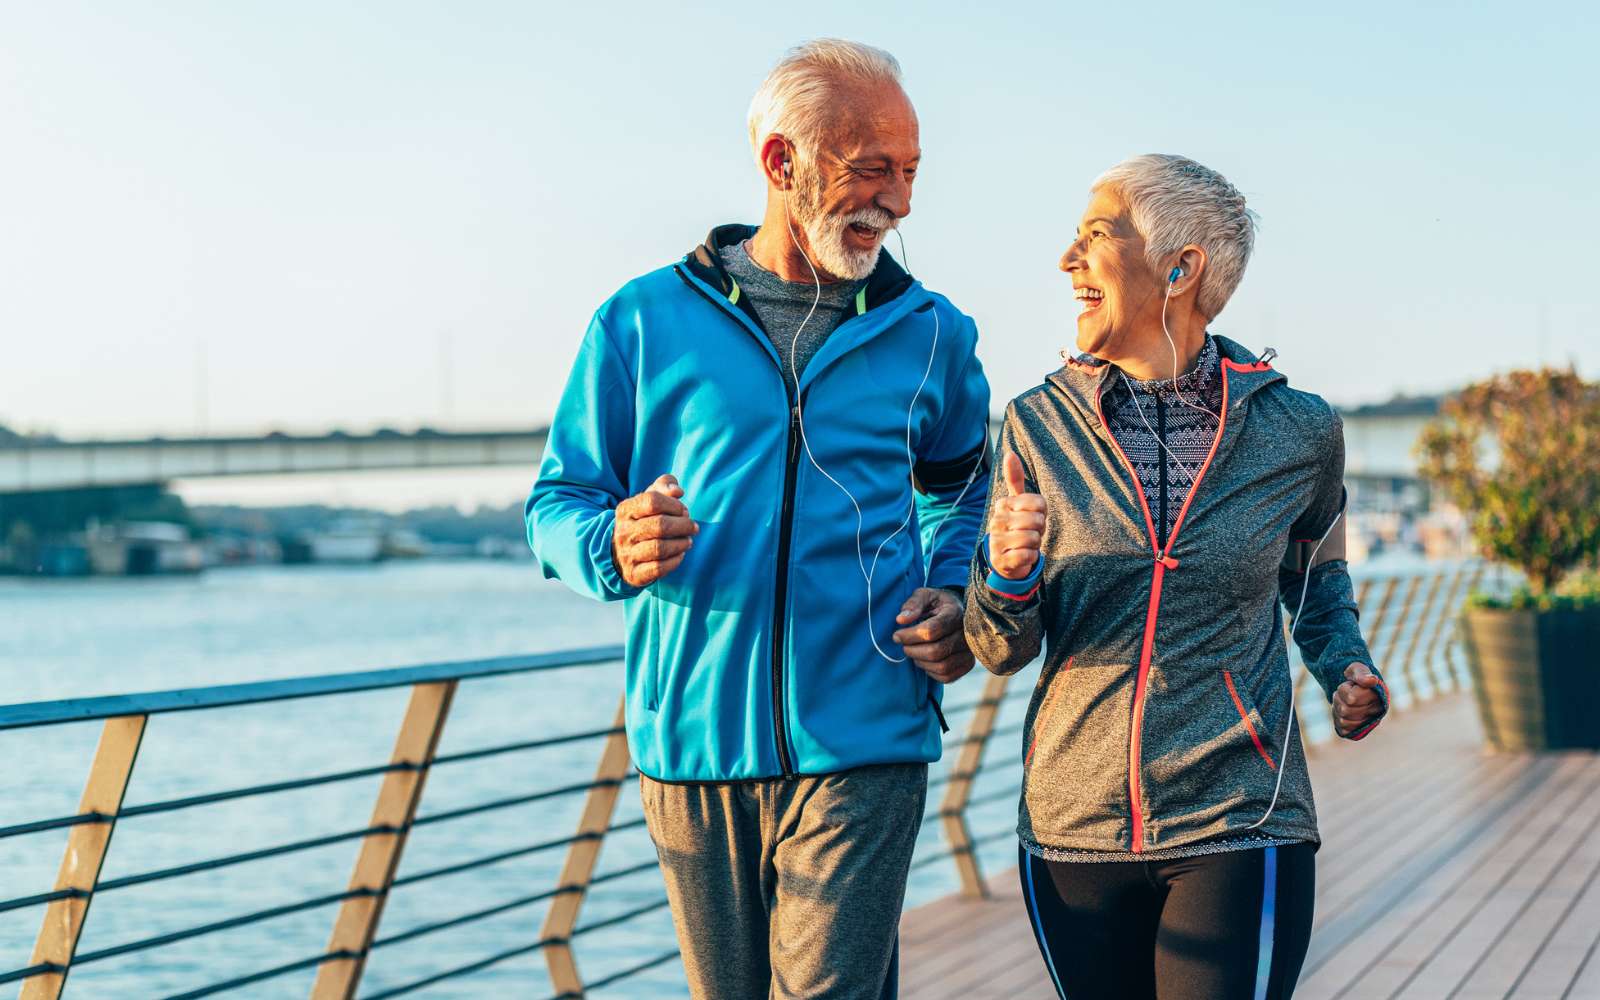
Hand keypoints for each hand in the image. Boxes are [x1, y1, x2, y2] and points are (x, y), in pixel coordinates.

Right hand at [612, 474, 697, 586]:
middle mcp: (623, 532)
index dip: (673, 504)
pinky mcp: (634, 573)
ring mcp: (627, 554)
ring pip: (660, 548)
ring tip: (688, 540)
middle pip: (659, 525)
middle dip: (683, 525)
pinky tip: (680, 554)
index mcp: (625, 510)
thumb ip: (664, 486)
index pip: (653, 501)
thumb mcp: (649, 499)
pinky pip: (658, 568)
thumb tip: (678, 491)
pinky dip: (675, 561)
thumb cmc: (642, 520)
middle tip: (693, 527)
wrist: (618, 552)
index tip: (683, 510)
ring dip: (681, 543)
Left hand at [891, 588, 974, 683]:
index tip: (897, 635)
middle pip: (935, 651)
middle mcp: (966, 634)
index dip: (909, 636)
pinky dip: (931, 672)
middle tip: (904, 645)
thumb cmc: (938, 604)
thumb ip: (913, 604)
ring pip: (941, 666)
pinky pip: (947, 676)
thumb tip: (901, 620)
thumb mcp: (925, 595)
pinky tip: (925, 660)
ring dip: (920, 662)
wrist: (959, 613)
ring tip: (914, 651)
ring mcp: (969, 651)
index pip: (930, 631)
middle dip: (912, 650)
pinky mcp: (968, 664)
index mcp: (955, 613)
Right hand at [987, 452, 1045, 579]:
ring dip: (1035, 544)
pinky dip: (1031, 557)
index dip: (1042, 513)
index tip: (1032, 518)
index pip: (1039, 503)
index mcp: (1003, 504)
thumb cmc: (1016, 527)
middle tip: (1030, 533)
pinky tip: (1022, 556)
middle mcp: (997, 521)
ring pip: (1033, 538)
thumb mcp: (1017, 503)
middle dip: (1040, 530)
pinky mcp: (1001, 560)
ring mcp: (996, 541)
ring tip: (1026, 544)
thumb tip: (1010, 453)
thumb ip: (1015, 479)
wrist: (1005, 559)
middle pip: (1037, 521)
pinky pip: (1028, 555)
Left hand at [1333, 663, 1384, 736]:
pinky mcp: (1359, 731)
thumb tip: (1372, 680)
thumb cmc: (1357, 677)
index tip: (1351, 684)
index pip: (1350, 698)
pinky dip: (1339, 719)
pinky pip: (1343, 730)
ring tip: (1344, 701)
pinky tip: (1343, 711)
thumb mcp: (1356, 669)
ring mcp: (1369, 723)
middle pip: (1345, 710)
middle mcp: (1377, 713)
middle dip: (1339, 699)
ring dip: (1338, 709)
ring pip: (1343, 721)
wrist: (1356, 686)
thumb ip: (1362, 674)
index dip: (1344, 689)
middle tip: (1345, 693)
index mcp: (1379, 698)